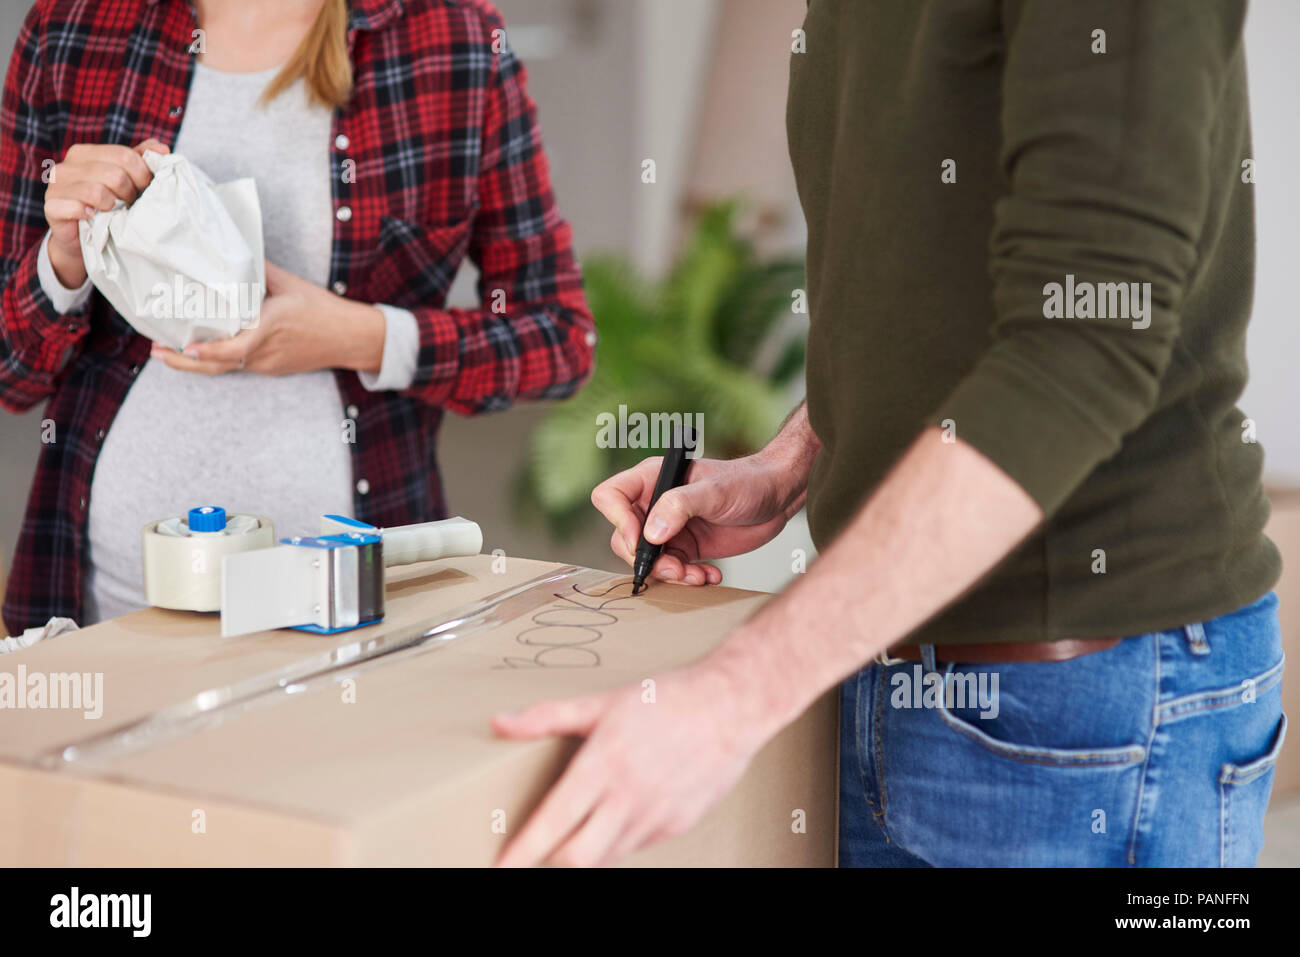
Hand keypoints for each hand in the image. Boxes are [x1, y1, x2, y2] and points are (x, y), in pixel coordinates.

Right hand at [43, 139, 169, 287]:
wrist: (81, 239)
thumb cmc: (106, 207)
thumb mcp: (125, 180)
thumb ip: (141, 160)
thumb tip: (162, 148)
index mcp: (85, 153)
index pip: (124, 155)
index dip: (142, 175)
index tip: (145, 189)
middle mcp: (67, 165)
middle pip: (115, 174)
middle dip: (130, 193)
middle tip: (130, 204)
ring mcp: (56, 185)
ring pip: (98, 192)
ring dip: (114, 206)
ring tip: (114, 211)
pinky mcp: (52, 206)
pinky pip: (77, 207)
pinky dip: (90, 214)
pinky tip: (93, 217)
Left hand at [151, 261, 385, 375]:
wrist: (351, 338)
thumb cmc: (323, 309)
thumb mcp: (290, 284)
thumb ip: (258, 269)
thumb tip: (231, 249)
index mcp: (271, 326)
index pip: (237, 347)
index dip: (210, 351)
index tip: (187, 348)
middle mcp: (266, 350)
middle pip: (221, 364)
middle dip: (186, 361)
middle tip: (158, 351)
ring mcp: (268, 363)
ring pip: (227, 367)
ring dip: (197, 361)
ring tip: (169, 352)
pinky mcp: (271, 368)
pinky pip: (240, 365)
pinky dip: (218, 359)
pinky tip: (201, 349)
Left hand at [492, 658, 772, 866]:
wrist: (731, 706)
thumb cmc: (668, 699)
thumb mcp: (602, 702)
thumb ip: (547, 716)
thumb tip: (500, 722)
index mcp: (604, 765)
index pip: (552, 823)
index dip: (522, 851)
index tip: (501, 864)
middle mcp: (628, 798)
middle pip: (577, 859)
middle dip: (551, 862)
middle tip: (535, 852)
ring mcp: (655, 816)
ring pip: (606, 856)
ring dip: (584, 852)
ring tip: (573, 834)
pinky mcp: (676, 825)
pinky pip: (635, 846)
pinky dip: (616, 841)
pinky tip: (612, 820)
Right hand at [591, 450, 806, 586]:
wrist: (778, 497)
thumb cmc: (747, 481)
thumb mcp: (714, 491)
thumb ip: (680, 506)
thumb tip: (651, 534)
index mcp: (653, 479)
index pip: (611, 497)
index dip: (618, 521)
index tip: (642, 540)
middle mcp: (654, 504)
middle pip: (623, 537)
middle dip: (646, 559)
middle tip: (675, 567)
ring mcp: (668, 528)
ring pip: (646, 560)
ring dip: (668, 574)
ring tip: (696, 576)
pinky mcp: (686, 548)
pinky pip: (672, 571)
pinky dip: (687, 579)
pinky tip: (711, 575)